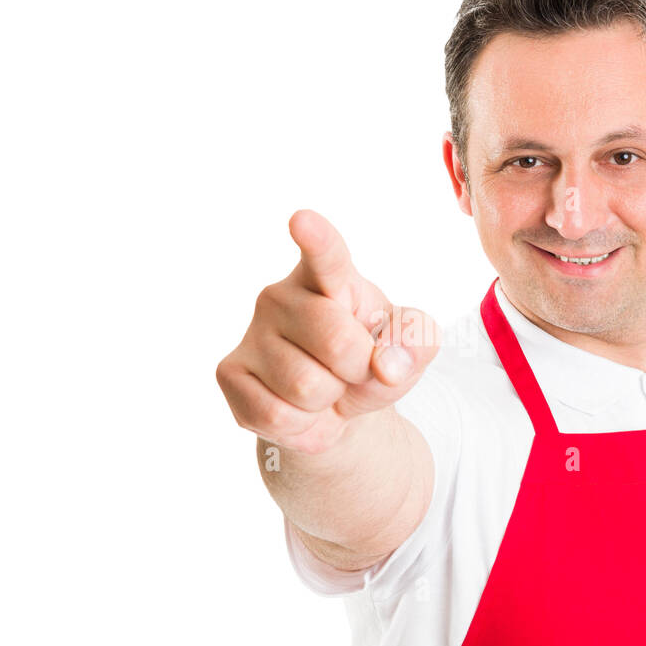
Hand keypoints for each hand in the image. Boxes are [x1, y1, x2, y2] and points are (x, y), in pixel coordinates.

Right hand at [216, 210, 441, 454]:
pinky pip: (278, 415)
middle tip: (351, 370)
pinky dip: (301, 425)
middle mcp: (282, 295)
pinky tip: (298, 409)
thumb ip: (416, 342)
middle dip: (357, 369)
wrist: (333, 407)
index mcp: (330, 276)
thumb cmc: (370, 360)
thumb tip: (386, 365)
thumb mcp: (408, 348)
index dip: (316, 239)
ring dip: (327, 401)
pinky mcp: (229, 372)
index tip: (302, 220)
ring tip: (323, 388)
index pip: (326, 255)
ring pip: (306, 386)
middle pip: (334, 340)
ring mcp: (251, 332)